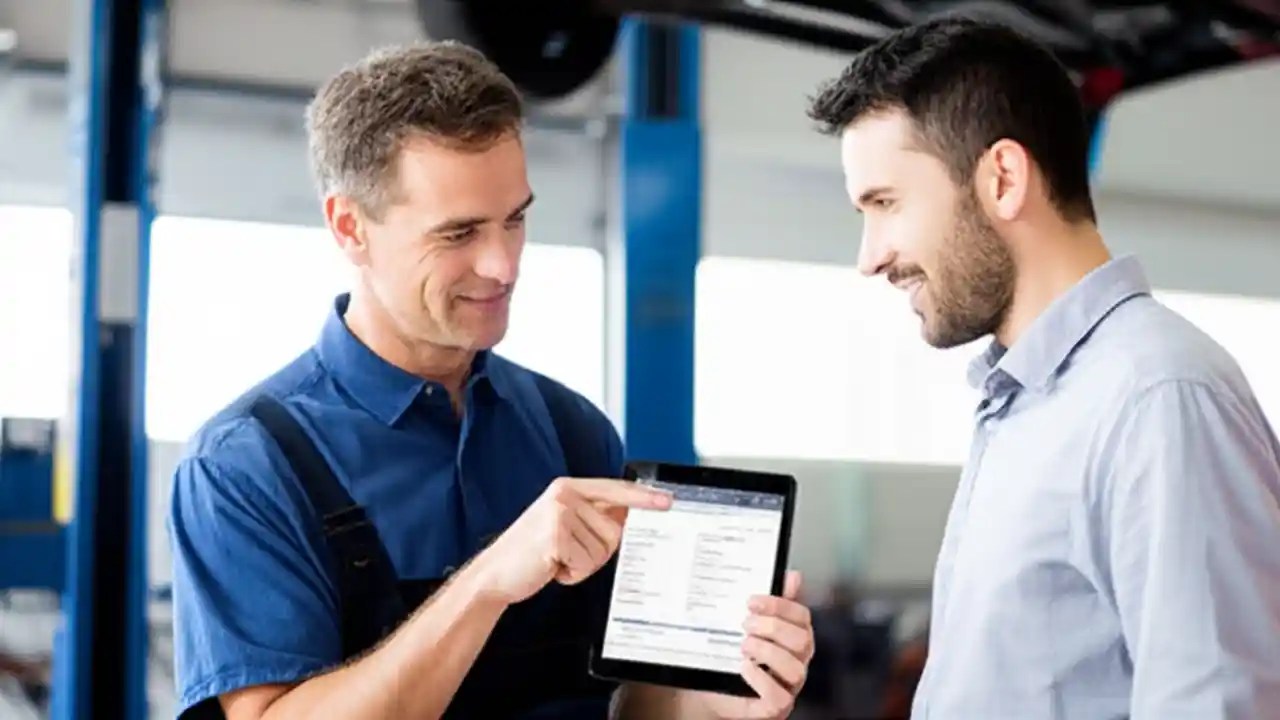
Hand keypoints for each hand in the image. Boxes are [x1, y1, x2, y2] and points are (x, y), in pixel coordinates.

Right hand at [473, 477, 671, 604]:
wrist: (494, 574)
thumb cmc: (531, 554)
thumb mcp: (563, 527)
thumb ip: (593, 518)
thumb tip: (630, 518)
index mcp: (568, 487)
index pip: (615, 489)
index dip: (643, 498)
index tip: (667, 502)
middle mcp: (564, 494)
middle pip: (614, 530)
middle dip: (596, 552)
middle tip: (566, 554)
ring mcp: (560, 513)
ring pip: (601, 551)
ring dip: (582, 565)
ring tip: (556, 560)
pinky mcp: (556, 536)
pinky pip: (586, 564)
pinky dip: (571, 575)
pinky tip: (551, 567)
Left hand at [689, 571, 813, 719]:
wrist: (708, 686)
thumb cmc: (731, 653)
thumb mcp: (747, 624)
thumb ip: (769, 603)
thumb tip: (793, 576)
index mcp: (794, 637)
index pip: (802, 616)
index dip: (780, 605)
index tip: (751, 601)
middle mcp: (796, 661)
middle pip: (803, 641)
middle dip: (773, 628)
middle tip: (745, 624)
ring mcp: (788, 686)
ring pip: (795, 670)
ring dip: (767, 652)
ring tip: (743, 646)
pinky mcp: (775, 708)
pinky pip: (780, 698)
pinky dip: (761, 680)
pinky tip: (744, 667)